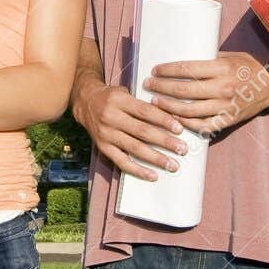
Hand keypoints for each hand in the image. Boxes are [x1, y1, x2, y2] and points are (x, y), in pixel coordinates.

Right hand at [72, 77, 186, 182]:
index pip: (145, 111)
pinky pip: (122, 162)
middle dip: (165, 142)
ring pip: (134, 148)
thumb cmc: (112, 97)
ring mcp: (106, 134)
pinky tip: (152, 175)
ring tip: (173, 164)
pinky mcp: (103, 148)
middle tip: (182, 149)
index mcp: (119, 101)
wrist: (86, 102)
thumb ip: (144, 104)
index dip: (163, 120)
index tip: (180, 128)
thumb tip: (172, 118)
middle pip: (142, 131)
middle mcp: (111, 117)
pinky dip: (138, 170)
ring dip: (156, 158)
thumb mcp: (126, 93)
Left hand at [144, 52, 268, 136]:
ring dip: (168, 107)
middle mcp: (222, 87)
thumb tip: (181, 59)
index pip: (187, 69)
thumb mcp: (229, 55)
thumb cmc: (249, 66)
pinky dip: (187, 123)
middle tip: (148, 85)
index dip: (167, 70)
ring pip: (189, 110)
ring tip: (155, 103)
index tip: (154, 70)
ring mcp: (225, 106)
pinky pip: (203, 125)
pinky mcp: (228, 120)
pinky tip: (175, 119)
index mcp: (221, 68)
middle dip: (162, 88)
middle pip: (184, 90)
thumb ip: (207, 59)